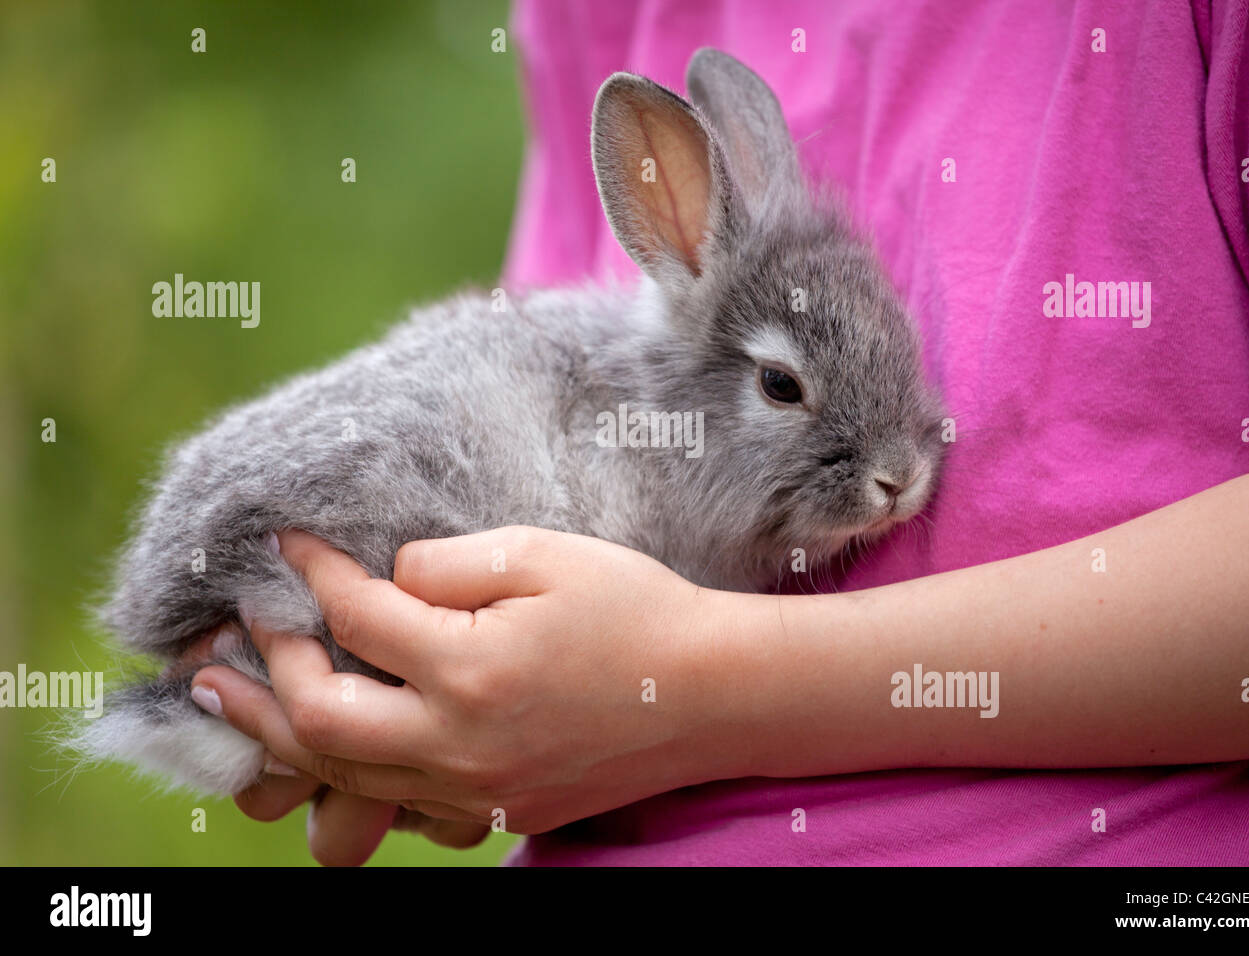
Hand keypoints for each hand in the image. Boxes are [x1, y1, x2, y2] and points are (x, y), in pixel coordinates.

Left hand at [191, 526, 742, 841]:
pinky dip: (344, 773)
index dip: (309, 571)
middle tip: (224, 634)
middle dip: (263, 666)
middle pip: (316, 719)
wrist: (709, 695)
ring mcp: (473, 788)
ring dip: (277, 731)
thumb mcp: (542, 555)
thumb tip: (380, 579)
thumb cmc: (632, 610)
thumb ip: (445, 564)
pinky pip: (395, 804)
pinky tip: (325, 745)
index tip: (286, 541)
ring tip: (231, 697)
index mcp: (470, 667)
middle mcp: (458, 742)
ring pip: (342, 776)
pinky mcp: (494, 811)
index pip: (354, 614)